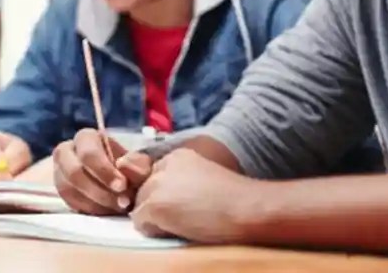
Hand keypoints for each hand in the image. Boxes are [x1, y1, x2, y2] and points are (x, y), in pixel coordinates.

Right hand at [53, 128, 151, 214]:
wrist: (123, 186)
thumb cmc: (131, 171)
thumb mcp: (142, 166)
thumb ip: (138, 165)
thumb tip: (123, 165)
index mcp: (87, 138)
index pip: (88, 152)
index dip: (103, 170)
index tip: (122, 186)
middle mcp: (67, 151)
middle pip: (73, 172)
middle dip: (98, 190)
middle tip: (122, 203)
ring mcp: (60, 172)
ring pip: (68, 189)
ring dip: (95, 202)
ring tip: (116, 208)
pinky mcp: (61, 191)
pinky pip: (68, 202)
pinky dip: (88, 209)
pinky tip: (105, 211)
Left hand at [131, 148, 260, 242]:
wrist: (248, 208)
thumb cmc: (236, 200)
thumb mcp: (206, 179)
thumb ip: (183, 183)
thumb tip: (169, 202)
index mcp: (178, 156)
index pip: (153, 176)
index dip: (163, 194)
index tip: (180, 205)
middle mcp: (163, 166)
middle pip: (143, 190)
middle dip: (156, 206)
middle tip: (182, 218)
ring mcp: (157, 185)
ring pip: (139, 205)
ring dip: (155, 218)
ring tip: (183, 224)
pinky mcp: (155, 205)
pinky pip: (140, 221)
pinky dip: (154, 230)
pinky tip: (177, 230)